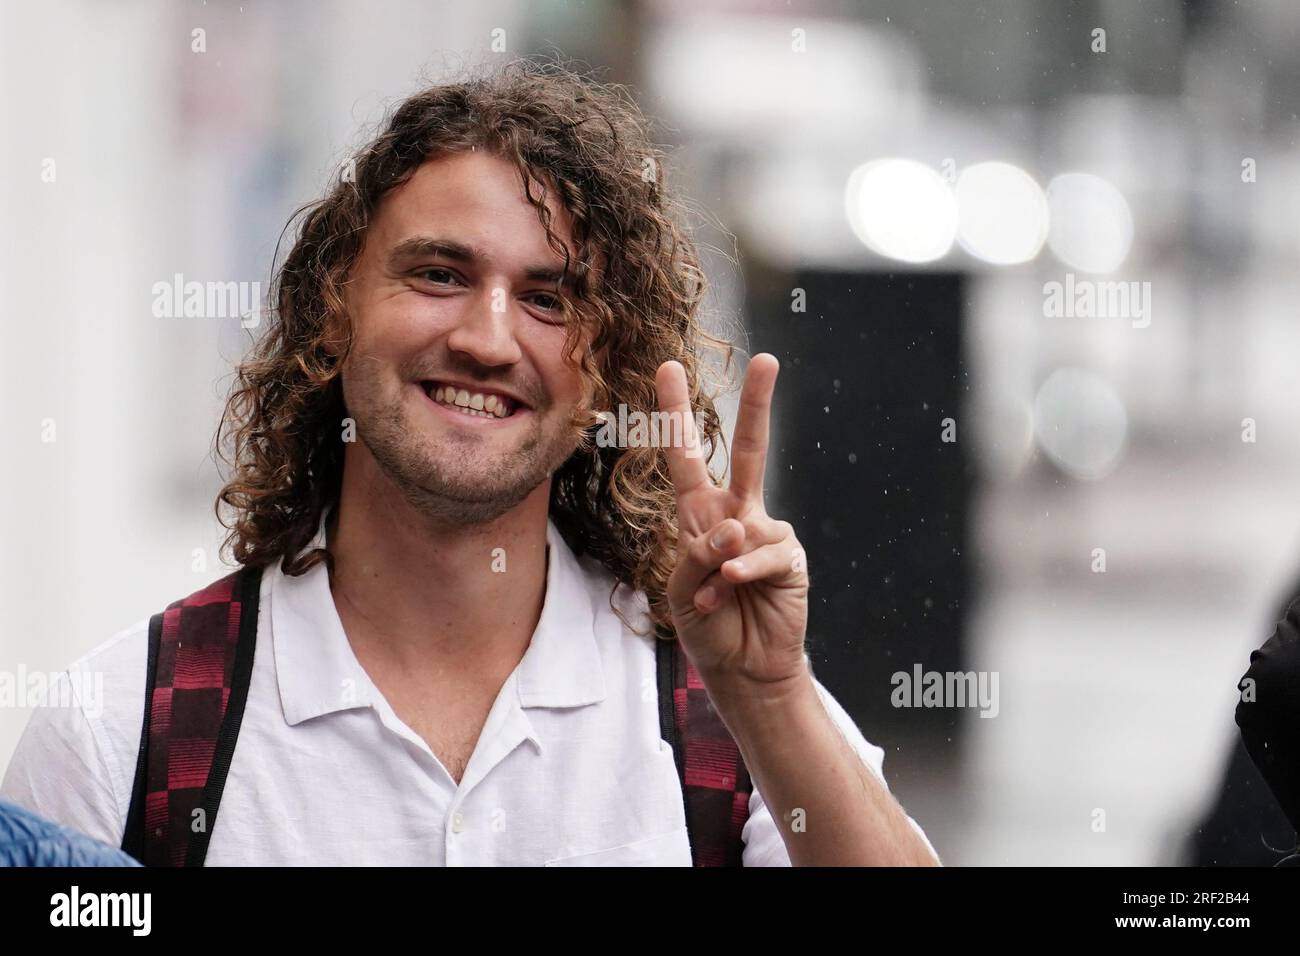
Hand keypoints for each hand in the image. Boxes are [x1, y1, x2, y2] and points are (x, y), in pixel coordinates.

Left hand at [654, 353, 809, 690]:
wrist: (742, 667)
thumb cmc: (707, 624)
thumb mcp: (680, 588)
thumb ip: (697, 553)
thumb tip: (737, 528)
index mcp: (698, 514)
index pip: (685, 455)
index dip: (675, 413)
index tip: (668, 368)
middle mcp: (735, 514)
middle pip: (748, 450)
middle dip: (759, 405)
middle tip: (768, 360)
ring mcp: (765, 533)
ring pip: (747, 514)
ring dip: (722, 555)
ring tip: (716, 588)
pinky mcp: (788, 557)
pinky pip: (762, 555)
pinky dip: (740, 576)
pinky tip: (731, 591)